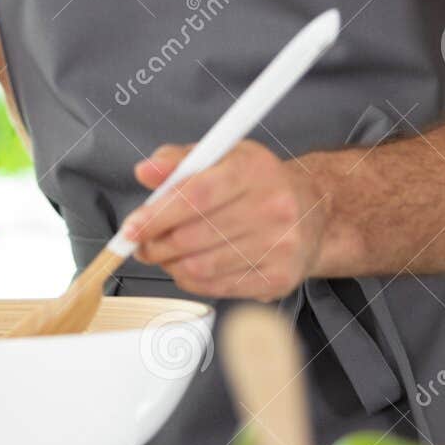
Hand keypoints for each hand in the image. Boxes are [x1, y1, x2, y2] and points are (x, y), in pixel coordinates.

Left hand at [121, 139, 328, 300]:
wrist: (313, 211)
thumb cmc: (257, 182)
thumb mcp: (222, 157)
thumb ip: (178, 161)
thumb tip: (144, 171)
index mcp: (254, 170)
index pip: (196, 195)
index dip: (157, 215)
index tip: (131, 227)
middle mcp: (273, 207)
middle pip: (195, 235)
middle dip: (156, 243)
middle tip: (140, 243)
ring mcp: (281, 246)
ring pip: (203, 265)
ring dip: (170, 264)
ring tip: (162, 255)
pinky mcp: (280, 278)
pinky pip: (219, 287)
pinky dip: (192, 280)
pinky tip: (186, 268)